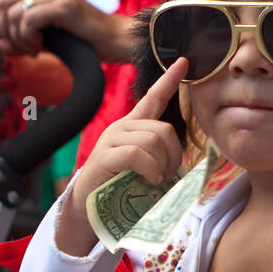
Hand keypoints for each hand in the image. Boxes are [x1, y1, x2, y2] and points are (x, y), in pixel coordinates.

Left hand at [0, 0, 129, 61]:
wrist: (119, 42)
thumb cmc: (88, 44)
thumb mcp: (50, 40)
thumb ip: (24, 40)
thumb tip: (0, 45)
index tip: (10, 42)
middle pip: (2, 0)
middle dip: (2, 29)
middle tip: (19, 48)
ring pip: (13, 11)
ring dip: (17, 37)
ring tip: (34, 50)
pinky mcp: (64, 7)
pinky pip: (29, 18)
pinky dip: (27, 37)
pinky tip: (40, 48)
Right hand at [55, 56, 187, 255]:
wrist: (88, 209)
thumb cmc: (121, 191)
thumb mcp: (145, 169)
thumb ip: (160, 157)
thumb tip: (183, 162)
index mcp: (133, 128)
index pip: (153, 97)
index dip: (169, 80)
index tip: (184, 62)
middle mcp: (122, 127)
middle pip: (164, 129)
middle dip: (174, 155)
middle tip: (167, 176)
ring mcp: (112, 140)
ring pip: (153, 141)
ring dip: (162, 165)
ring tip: (155, 180)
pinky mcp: (105, 156)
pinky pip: (137, 154)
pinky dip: (149, 169)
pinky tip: (149, 180)